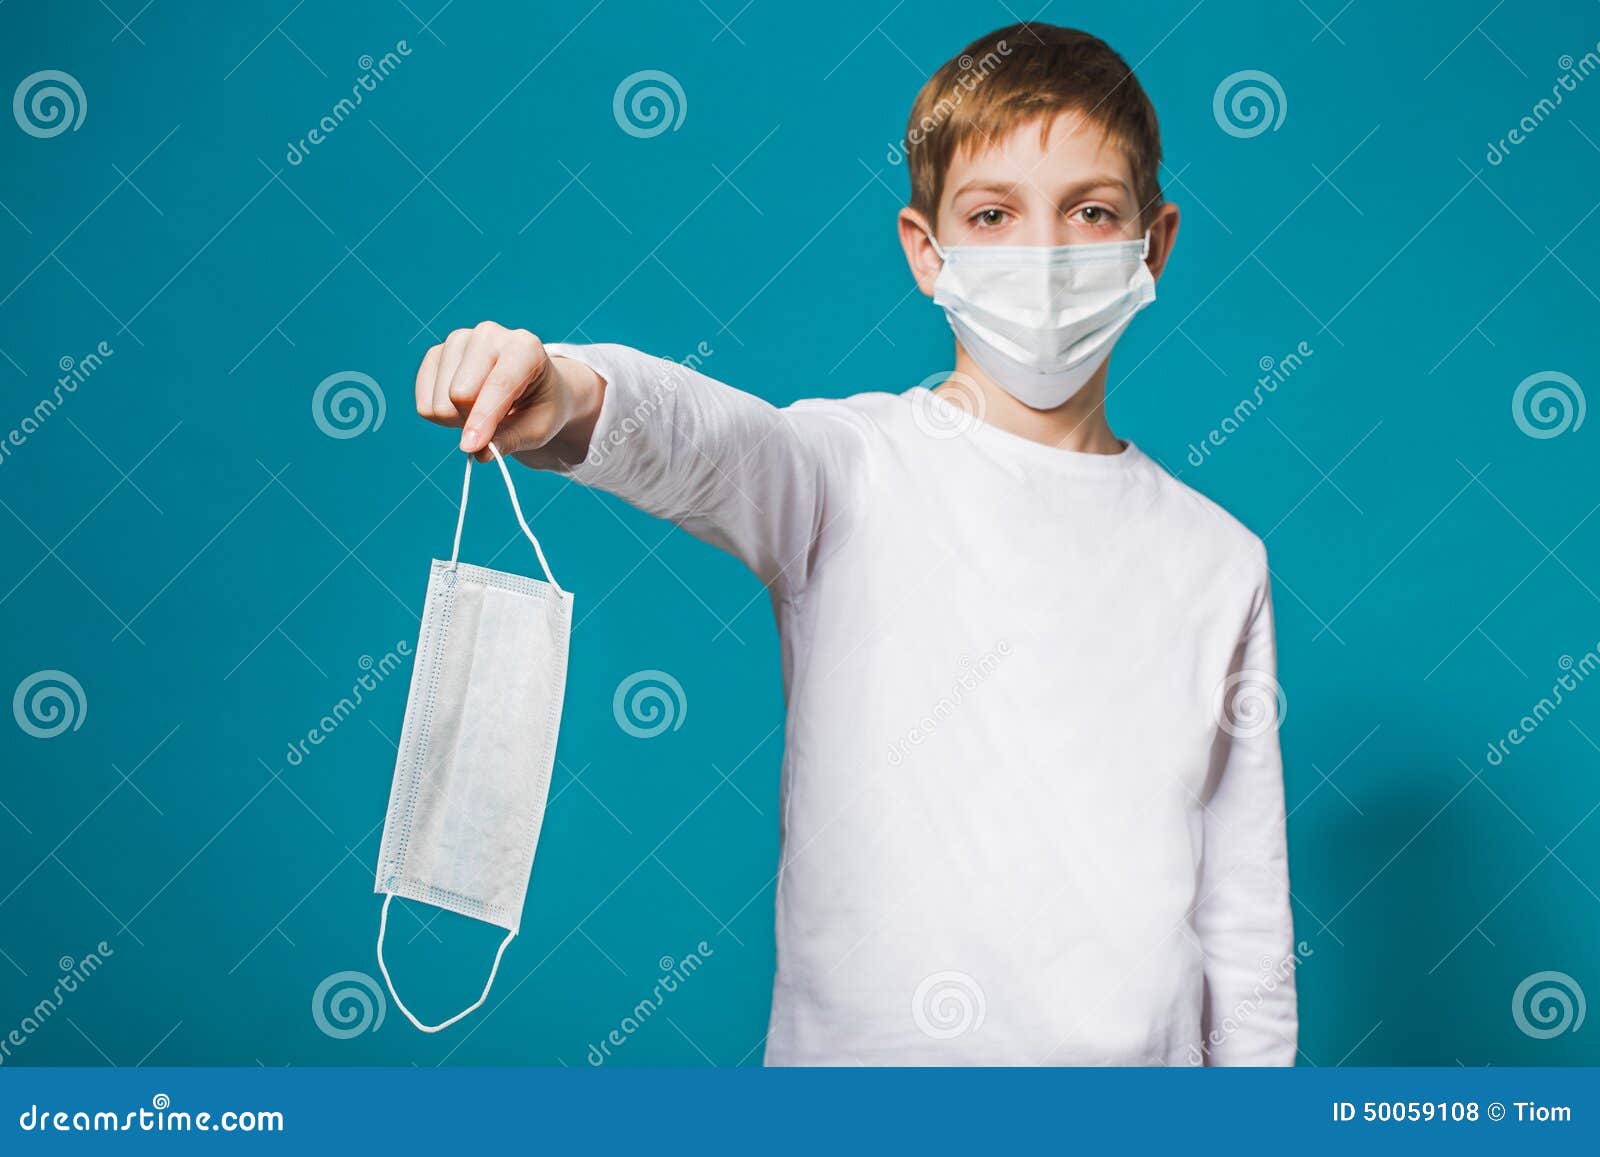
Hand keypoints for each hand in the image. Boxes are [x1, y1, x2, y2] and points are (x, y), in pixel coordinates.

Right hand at [414, 321, 602, 460]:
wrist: (530, 387)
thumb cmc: (538, 406)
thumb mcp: (538, 428)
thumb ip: (511, 440)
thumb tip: (481, 453)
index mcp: (525, 347)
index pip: (497, 384)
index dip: (483, 419)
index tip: (471, 447)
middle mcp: (489, 334)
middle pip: (460, 393)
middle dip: (473, 421)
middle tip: (495, 423)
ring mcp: (459, 339)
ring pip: (439, 400)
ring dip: (458, 420)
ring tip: (482, 411)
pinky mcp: (436, 353)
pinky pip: (424, 401)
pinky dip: (440, 416)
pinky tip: (462, 407)